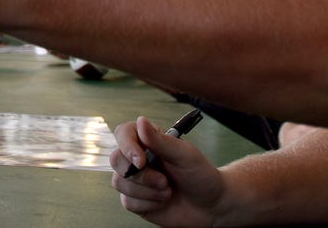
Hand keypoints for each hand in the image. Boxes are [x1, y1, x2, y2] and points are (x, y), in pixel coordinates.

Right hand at [110, 116, 225, 225]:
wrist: (211, 206)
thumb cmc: (201, 176)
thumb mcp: (185, 155)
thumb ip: (160, 141)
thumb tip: (141, 121)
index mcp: (150, 141)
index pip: (124, 133)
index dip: (127, 146)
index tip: (142, 161)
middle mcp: (139, 158)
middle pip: (116, 159)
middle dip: (141, 175)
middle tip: (164, 182)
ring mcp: (136, 180)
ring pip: (119, 182)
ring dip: (147, 191)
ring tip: (168, 191)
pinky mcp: (135, 200)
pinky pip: (127, 202)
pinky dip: (148, 203)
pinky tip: (162, 201)